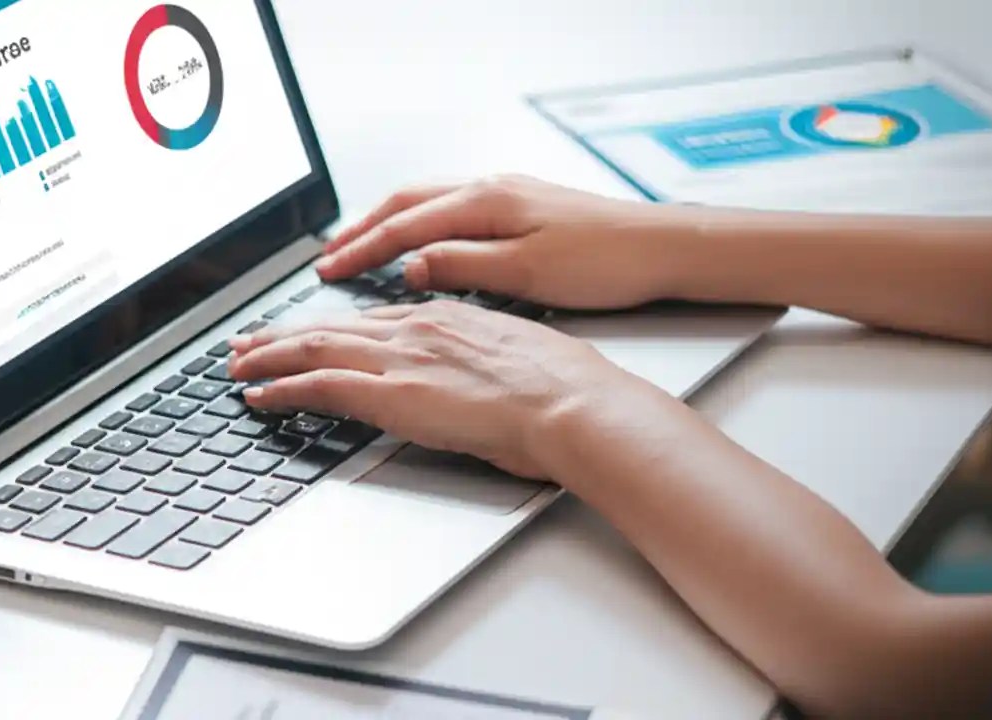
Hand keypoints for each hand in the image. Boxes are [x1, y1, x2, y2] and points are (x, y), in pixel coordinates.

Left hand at [228, 300, 641, 478]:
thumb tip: (473, 377)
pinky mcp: (390, 392)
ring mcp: (400, 357)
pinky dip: (282, 387)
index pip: (372, 319)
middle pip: (332, 326)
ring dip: (269, 357)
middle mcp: (416, 328)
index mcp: (447, 316)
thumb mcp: (518, 356)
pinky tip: (259, 396)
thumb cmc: (563, 387)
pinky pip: (319, 382)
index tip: (307, 332)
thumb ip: (481, 361)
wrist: (573, 401)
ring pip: (314, 347)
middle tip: (247, 343)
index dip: (331, 326)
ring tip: (237, 367)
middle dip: (282, 335)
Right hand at [318, 174, 688, 309]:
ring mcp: (508, 195)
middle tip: (328, 258)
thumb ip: (463, 265)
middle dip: (362, 231)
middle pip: (407, 203)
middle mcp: (492, 189)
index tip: (327, 271)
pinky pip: (452, 210)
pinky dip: (421, 226)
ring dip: (389, 225)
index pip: (405, 225)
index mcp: (487, 203)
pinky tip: (419, 244)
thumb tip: (410, 266)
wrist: (664, 247)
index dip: (361, 250)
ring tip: (359, 249)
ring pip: (428, 203)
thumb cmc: (607, 262)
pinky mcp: (523, 208)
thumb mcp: (528, 274)